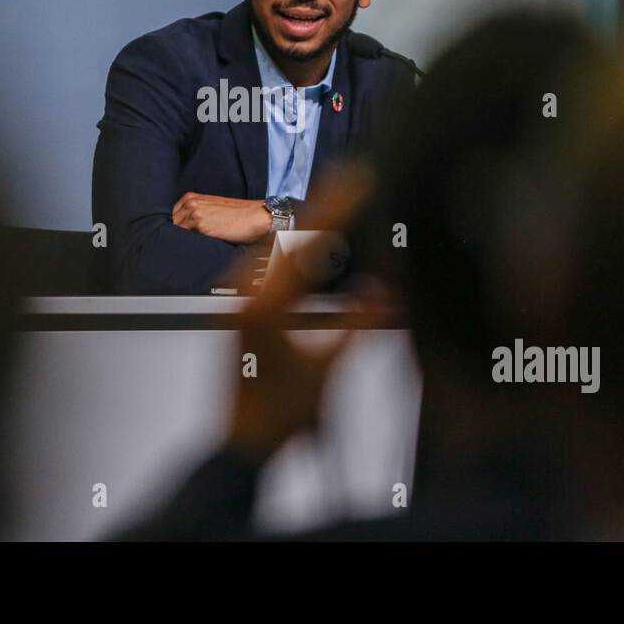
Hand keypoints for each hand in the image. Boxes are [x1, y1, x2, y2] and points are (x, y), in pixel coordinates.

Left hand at [172, 192, 271, 243]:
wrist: (256, 216)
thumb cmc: (237, 215)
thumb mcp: (212, 207)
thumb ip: (194, 214)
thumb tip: (179, 230)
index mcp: (191, 198)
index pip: (170, 216)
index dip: (171, 228)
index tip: (172, 238)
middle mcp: (191, 204)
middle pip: (170, 224)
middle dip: (172, 235)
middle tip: (173, 248)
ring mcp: (195, 214)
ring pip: (175, 233)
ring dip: (177, 242)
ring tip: (181, 252)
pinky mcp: (202, 227)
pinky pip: (186, 240)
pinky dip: (186, 246)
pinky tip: (191, 251)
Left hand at [222, 162, 391, 459]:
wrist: (243, 444)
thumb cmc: (275, 417)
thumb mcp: (328, 371)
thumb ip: (358, 326)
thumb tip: (385, 290)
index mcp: (265, 304)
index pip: (308, 242)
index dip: (337, 205)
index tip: (357, 179)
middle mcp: (244, 294)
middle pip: (292, 237)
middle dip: (327, 208)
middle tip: (354, 178)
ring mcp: (238, 299)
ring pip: (281, 249)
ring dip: (312, 229)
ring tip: (343, 202)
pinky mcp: (240, 309)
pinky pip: (271, 266)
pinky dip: (299, 253)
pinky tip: (318, 247)